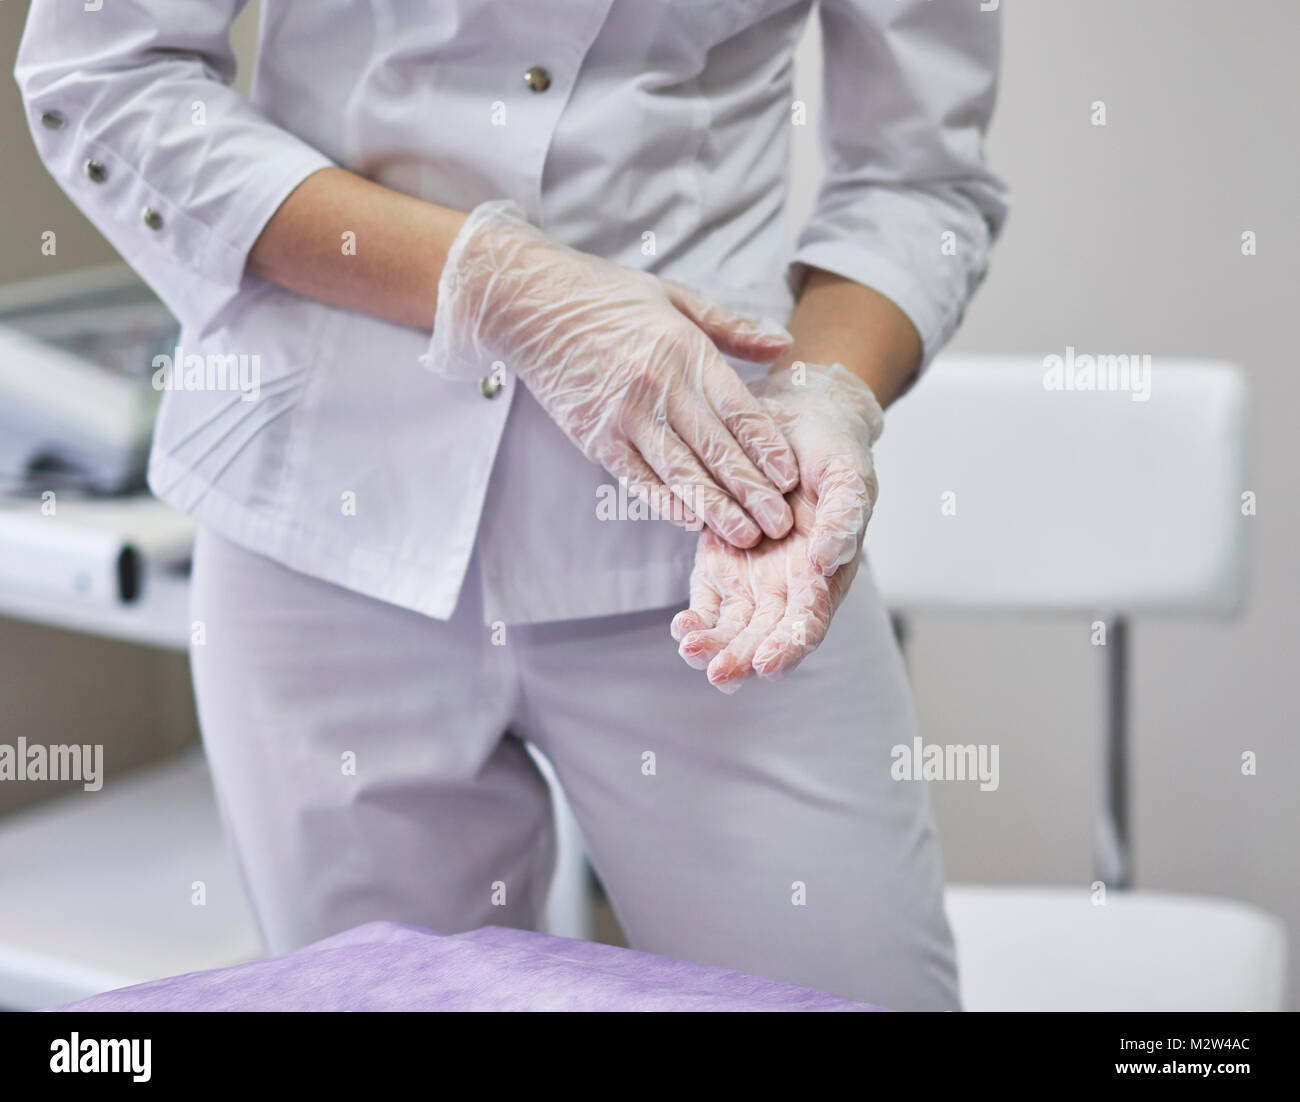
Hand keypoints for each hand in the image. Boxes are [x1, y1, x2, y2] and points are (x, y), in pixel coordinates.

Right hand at [424, 200, 799, 546]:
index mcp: (683, 348)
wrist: (527, 302)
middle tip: (781, 525)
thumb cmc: (605, 295)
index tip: (792, 477)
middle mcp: (656, 385)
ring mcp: (622, 414)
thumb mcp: (674, 295)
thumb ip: (731, 326)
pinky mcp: (593, 436)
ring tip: (744, 536)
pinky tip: (689, 520)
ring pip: (678, 470)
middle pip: (714, 448)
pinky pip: (635, 476)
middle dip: (751, 491)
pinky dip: (663, 500)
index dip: (767, 446)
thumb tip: (784, 345)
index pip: (737, 407)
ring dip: (714, 507)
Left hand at [670, 362, 883, 690]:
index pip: (808, 625)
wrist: (796, 420)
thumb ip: (844, 517)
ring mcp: (751, 578)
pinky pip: (706, 600)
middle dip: (741, 658)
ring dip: (713, 645)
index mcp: (824, 577)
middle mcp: (787, 587)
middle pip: (764, 637)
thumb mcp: (849, 477)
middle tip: (718, 672)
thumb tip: (829, 559)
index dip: (789, 648)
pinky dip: (696, 617)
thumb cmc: (833, 452)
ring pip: (732, 627)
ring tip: (691, 649)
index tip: (767, 664)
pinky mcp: (719, 561)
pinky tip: (683, 626)